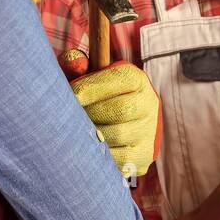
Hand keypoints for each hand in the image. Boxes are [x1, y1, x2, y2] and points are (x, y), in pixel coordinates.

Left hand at [59, 49, 159, 177]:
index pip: (117, 79)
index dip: (90, 88)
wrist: (123, 124)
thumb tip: (72, 61)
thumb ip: (79, 65)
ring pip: (118, 135)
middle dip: (91, 113)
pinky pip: (120, 158)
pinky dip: (100, 154)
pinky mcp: (145, 155)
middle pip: (120, 109)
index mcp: (137, 79)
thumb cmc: (99, 96)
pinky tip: (89, 148)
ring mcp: (149, 131)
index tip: (70, 95)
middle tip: (71, 117)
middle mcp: (149, 103)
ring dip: (93, 134)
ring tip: (77, 132)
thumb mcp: (92, 77)